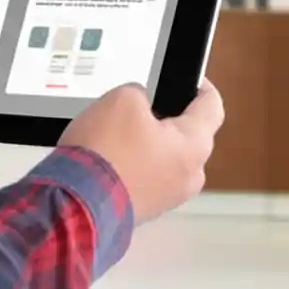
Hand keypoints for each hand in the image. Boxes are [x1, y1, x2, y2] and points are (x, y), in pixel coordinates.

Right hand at [59, 81, 222, 223]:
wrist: (76, 205)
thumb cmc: (107, 152)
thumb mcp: (122, 98)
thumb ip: (140, 93)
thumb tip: (138, 105)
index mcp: (195, 145)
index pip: (212, 107)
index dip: (201, 86)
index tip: (190, 79)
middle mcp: (189, 176)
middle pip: (186, 136)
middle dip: (165, 118)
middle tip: (138, 106)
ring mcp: (167, 198)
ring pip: (163, 159)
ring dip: (145, 145)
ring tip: (115, 134)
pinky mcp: (144, 210)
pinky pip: (145, 178)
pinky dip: (130, 166)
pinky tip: (107, 158)